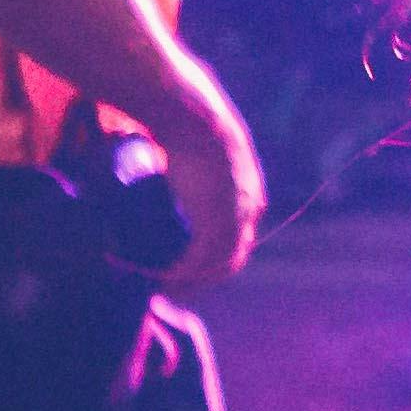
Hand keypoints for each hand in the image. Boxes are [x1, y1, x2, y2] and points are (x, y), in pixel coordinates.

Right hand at [150, 92, 266, 290]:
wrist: (197, 121)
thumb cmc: (196, 129)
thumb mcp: (205, 154)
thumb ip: (196, 168)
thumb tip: (169, 166)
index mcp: (250, 199)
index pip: (237, 240)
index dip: (215, 258)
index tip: (189, 268)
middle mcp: (248, 214)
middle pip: (230, 260)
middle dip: (203, 279)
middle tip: (173, 289)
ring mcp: (234, 220)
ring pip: (214, 266)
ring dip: (188, 282)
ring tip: (161, 289)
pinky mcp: (214, 223)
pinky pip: (198, 261)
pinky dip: (179, 274)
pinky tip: (160, 280)